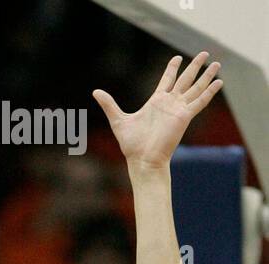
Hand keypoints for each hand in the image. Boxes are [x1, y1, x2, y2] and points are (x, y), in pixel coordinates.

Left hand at [93, 53, 221, 171]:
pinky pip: (200, 101)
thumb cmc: (131, 145)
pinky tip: (219, 82)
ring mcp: (178, 109)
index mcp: (156, 102)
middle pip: (185, 79)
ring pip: (196, 87)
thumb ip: (109, 105)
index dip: (172, 68)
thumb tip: (95, 92)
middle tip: (204, 53)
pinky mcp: (185, 116)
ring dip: (206, 75)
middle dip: (194, 66)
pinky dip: (210, 91)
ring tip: (217, 63)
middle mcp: (169, 103)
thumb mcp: (118, 120)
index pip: (167, 80)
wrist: (143, 160)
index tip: (177, 58)